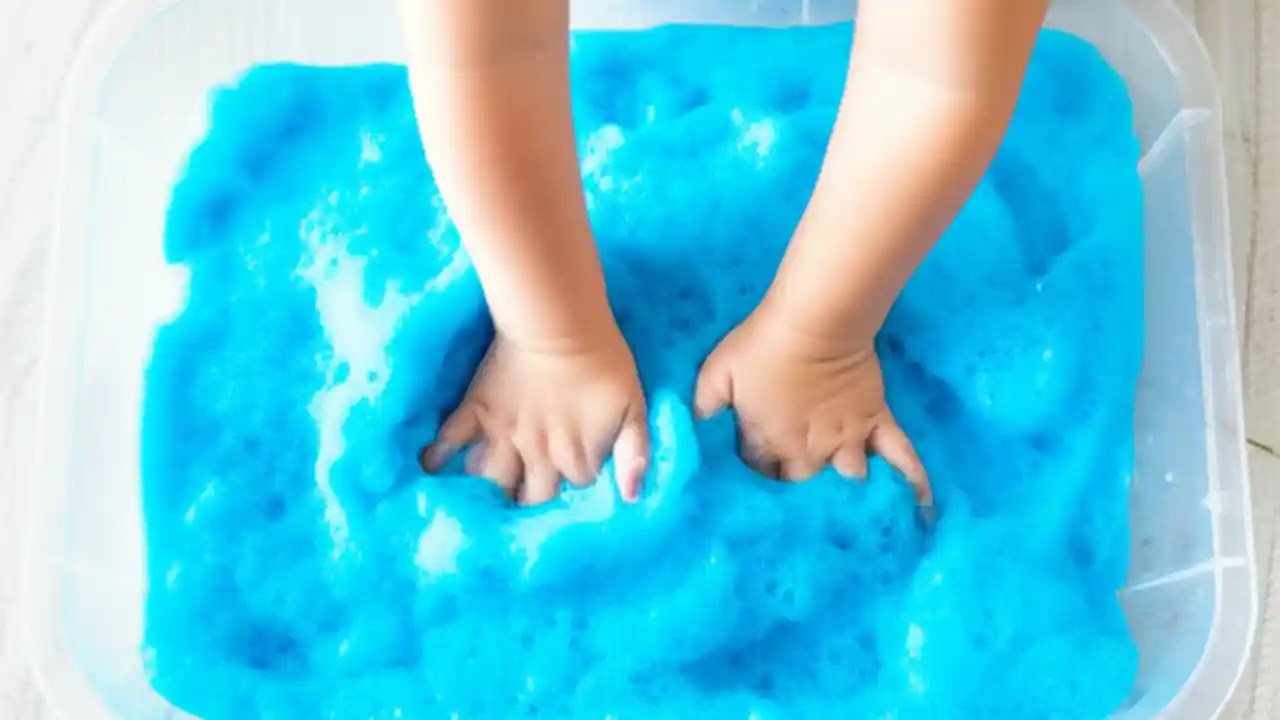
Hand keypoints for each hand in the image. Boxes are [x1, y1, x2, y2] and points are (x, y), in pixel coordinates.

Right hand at [420, 330, 648, 504]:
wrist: (560, 324)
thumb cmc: (604, 363)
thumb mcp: (634, 407)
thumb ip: (635, 452)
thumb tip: (631, 497)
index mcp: (576, 457)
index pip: (578, 488)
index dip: (580, 482)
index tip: (576, 477)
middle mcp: (538, 455)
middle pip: (532, 497)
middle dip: (531, 502)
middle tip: (525, 502)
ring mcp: (504, 435)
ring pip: (490, 480)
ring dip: (487, 492)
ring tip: (479, 503)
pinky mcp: (477, 410)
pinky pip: (451, 440)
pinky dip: (438, 456)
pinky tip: (429, 469)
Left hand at [694, 303, 930, 505]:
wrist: (814, 322)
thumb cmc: (761, 345)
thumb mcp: (715, 373)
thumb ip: (703, 407)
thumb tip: (693, 433)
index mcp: (766, 443)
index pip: (757, 474)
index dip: (753, 471)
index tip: (752, 467)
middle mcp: (806, 453)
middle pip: (799, 484)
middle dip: (794, 487)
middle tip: (794, 483)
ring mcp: (845, 441)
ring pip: (844, 482)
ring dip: (842, 494)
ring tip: (846, 511)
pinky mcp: (875, 423)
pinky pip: (901, 460)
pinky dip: (912, 485)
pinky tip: (921, 512)